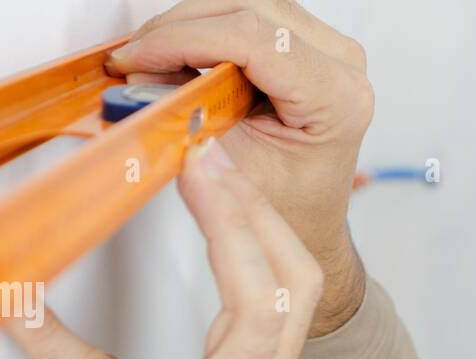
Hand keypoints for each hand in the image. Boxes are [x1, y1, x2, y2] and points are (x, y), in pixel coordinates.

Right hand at [108, 0, 372, 335]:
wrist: (310, 219)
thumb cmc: (288, 207)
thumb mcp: (232, 172)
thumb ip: (190, 122)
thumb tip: (140, 83)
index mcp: (336, 99)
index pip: (253, 40)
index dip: (185, 39)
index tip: (135, 57)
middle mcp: (342, 66)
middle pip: (250, 9)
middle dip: (181, 26)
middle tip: (133, 57)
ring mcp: (329, 49)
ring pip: (248, 3)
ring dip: (191, 22)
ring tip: (150, 56)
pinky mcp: (308, 44)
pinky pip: (252, 15)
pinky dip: (208, 26)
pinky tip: (178, 51)